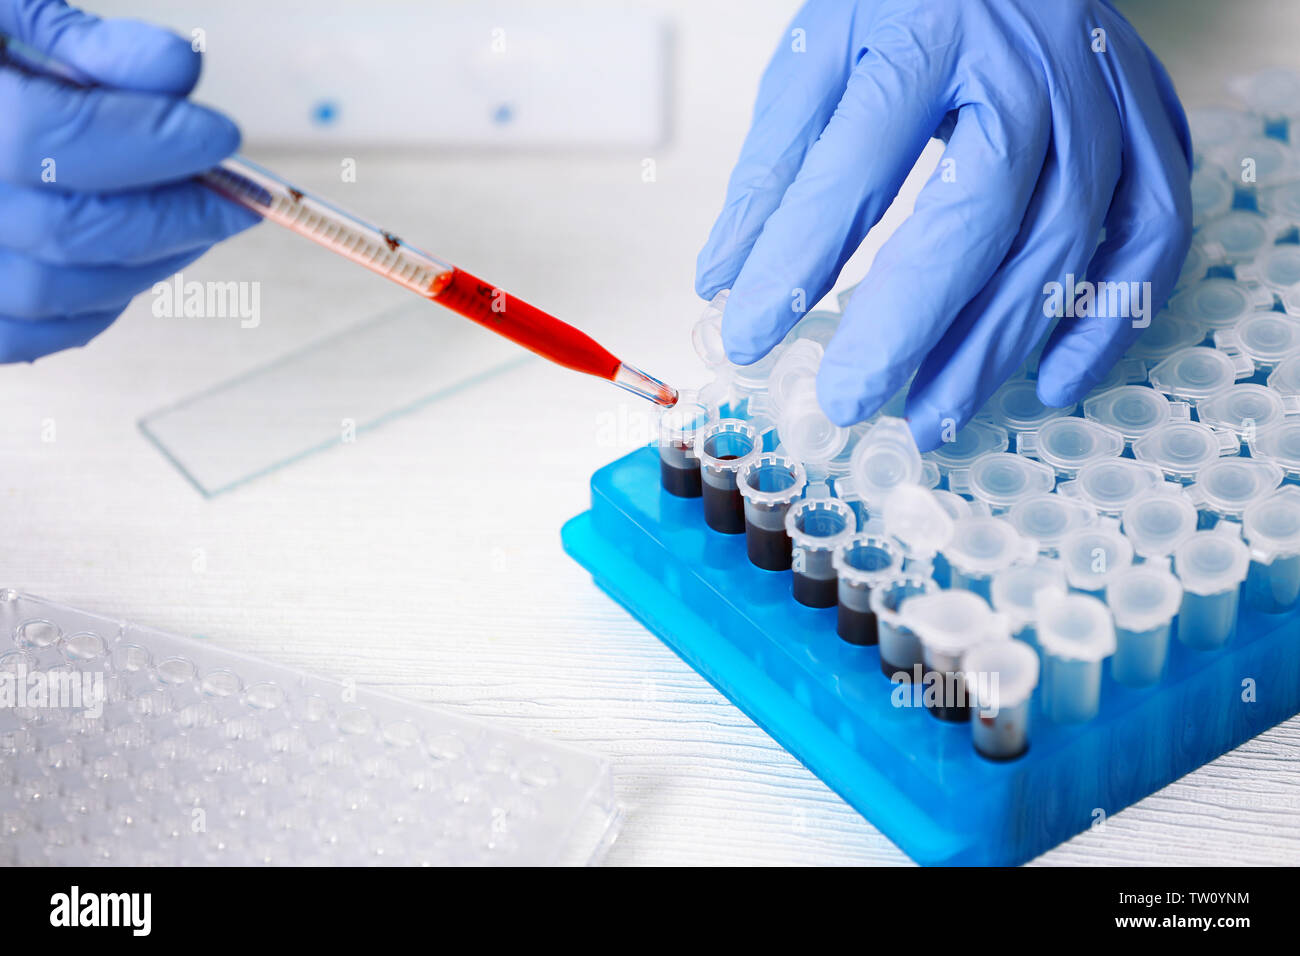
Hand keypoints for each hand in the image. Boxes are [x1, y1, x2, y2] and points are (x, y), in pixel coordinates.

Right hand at [0, 0, 257, 362]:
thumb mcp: (1, 17)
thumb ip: (86, 46)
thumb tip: (178, 68)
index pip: (53, 138)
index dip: (152, 140)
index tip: (221, 135)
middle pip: (69, 228)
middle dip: (173, 215)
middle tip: (235, 197)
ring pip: (58, 291)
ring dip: (150, 262)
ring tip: (193, 224)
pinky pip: (31, 334)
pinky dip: (99, 306)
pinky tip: (135, 262)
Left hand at [696, 0, 1191, 449]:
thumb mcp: (820, 52)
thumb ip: (775, 165)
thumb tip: (725, 282)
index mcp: (930, 32)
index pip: (856, 166)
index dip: (798, 261)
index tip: (750, 336)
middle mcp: (1031, 64)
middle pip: (979, 214)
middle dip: (910, 325)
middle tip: (850, 402)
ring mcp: (1103, 96)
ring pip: (1067, 241)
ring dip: (997, 346)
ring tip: (929, 420)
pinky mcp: (1150, 125)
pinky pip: (1154, 232)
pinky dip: (1111, 317)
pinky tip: (1053, 381)